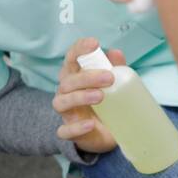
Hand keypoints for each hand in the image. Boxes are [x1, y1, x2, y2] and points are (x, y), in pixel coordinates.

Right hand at [53, 36, 125, 153]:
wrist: (108, 134)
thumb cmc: (107, 103)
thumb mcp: (114, 84)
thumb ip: (115, 68)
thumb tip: (116, 52)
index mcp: (75, 76)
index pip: (71, 58)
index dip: (79, 49)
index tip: (95, 44)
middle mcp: (66, 92)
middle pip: (67, 81)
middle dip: (87, 77)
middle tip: (109, 78)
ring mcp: (67, 113)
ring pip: (61, 102)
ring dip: (79, 97)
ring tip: (100, 96)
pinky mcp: (70, 132)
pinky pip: (64, 131)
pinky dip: (75, 127)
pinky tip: (90, 124)